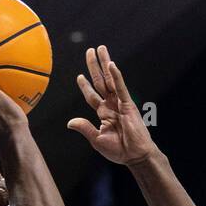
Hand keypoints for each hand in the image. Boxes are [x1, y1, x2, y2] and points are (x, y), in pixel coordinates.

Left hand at [67, 46, 156, 165]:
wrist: (135, 156)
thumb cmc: (119, 151)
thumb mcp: (97, 139)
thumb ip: (85, 128)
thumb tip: (70, 122)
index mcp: (104, 114)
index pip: (92, 96)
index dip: (85, 86)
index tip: (79, 76)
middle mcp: (111, 105)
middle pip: (100, 82)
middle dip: (94, 66)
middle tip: (90, 51)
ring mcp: (120, 103)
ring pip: (110, 79)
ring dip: (105, 63)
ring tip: (101, 49)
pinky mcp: (128, 104)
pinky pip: (121, 87)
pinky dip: (117, 76)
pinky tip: (111, 64)